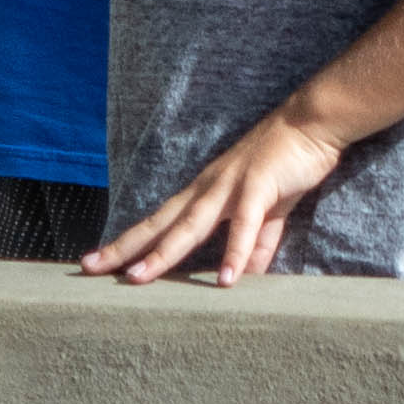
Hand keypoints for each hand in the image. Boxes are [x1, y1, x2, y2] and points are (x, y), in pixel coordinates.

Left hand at [82, 105, 341, 286]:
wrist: (313, 123)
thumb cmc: (287, 163)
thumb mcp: (268, 213)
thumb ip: (256, 244)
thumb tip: (245, 278)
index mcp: (205, 194)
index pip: (158, 223)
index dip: (128, 243)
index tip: (96, 262)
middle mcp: (207, 189)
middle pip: (160, 223)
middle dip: (125, 247)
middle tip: (90, 268)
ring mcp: (230, 185)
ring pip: (189, 224)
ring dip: (162, 252)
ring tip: (139, 278)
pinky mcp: (258, 185)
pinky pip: (244, 224)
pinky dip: (235, 252)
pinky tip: (227, 280)